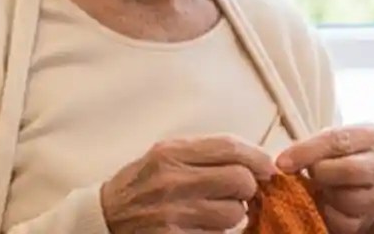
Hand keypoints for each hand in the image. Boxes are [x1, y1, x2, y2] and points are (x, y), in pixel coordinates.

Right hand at [100, 134, 277, 232]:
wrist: (106, 217)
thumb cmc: (143, 182)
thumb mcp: (166, 153)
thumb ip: (206, 152)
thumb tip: (256, 158)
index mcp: (172, 152)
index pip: (231, 148)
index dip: (258, 157)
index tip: (267, 166)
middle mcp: (173, 181)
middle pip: (240, 180)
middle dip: (248, 187)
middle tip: (240, 191)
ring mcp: (174, 214)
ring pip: (234, 213)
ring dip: (235, 214)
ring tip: (218, 210)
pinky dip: (219, 232)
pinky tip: (207, 226)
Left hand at [276, 124, 373, 232]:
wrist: (364, 180)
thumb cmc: (343, 156)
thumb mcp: (330, 143)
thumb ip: (310, 148)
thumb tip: (283, 164)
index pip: (339, 140)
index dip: (307, 152)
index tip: (283, 163)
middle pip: (350, 170)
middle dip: (320, 174)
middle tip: (307, 175)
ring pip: (348, 199)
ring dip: (325, 196)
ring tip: (318, 188)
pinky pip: (346, 222)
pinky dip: (329, 215)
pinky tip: (324, 204)